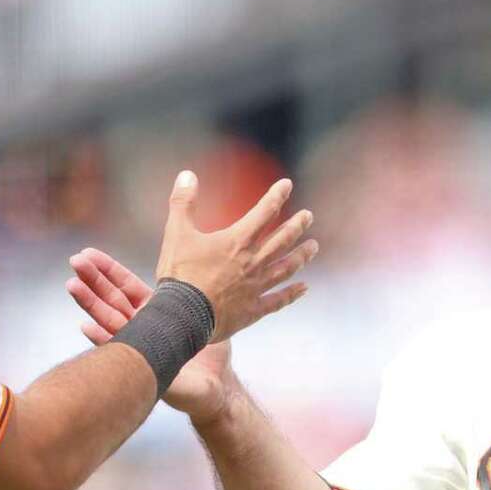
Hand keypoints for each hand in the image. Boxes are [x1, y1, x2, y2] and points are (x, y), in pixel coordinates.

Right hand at [68, 248, 235, 422]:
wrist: (218, 389)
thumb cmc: (214, 354)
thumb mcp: (206, 315)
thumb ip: (195, 292)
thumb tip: (196, 258)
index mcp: (155, 311)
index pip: (127, 286)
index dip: (108, 270)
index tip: (88, 253)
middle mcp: (143, 327)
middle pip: (112, 300)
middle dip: (93, 280)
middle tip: (75, 261)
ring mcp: (139, 347)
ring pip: (110, 322)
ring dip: (91, 304)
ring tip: (72, 284)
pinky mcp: (143, 367)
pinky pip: (120, 352)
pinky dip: (103, 340)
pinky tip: (85, 327)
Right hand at [153, 170, 315, 339]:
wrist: (183, 315)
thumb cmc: (180, 274)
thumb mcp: (176, 233)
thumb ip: (183, 202)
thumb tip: (187, 174)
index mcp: (237, 241)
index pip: (263, 212)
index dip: (277, 196)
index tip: (287, 185)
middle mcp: (253, 262)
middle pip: (282, 239)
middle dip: (297, 225)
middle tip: (309, 216)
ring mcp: (256, 287)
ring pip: (286, 268)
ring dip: (302, 256)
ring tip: (314, 247)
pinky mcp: (253, 310)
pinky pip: (278, 301)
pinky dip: (293, 294)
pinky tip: (305, 289)